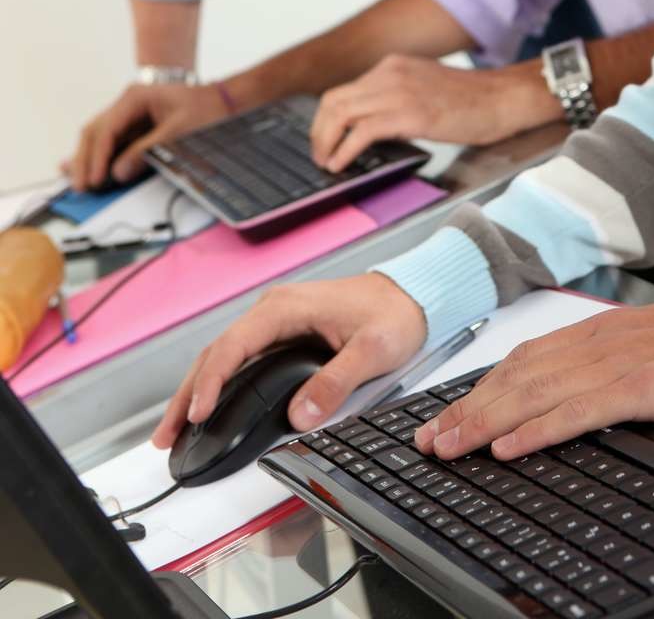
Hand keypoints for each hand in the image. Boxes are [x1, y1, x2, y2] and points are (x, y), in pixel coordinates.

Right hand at [64, 81, 227, 190]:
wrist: (225, 101)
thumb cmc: (206, 109)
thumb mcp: (178, 131)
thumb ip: (146, 151)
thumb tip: (118, 173)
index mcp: (135, 97)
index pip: (106, 129)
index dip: (97, 157)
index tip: (94, 180)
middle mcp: (127, 104)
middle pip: (94, 131)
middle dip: (85, 160)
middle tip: (80, 188)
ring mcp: (130, 114)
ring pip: (98, 137)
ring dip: (89, 160)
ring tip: (80, 184)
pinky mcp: (136, 127)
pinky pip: (112, 142)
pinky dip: (101, 158)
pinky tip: (91, 173)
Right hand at [152, 273, 425, 448]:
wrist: (411, 295)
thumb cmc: (393, 314)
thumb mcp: (373, 350)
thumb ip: (336, 381)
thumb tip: (300, 415)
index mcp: (286, 308)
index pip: (234, 346)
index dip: (212, 381)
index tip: (199, 414)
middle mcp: (272, 311)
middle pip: (216, 353)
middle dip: (187, 395)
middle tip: (165, 437)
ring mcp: (273, 323)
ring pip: (222, 358)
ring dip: (196, 392)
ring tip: (173, 431)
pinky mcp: (280, 335)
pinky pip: (238, 361)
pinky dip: (216, 385)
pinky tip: (207, 409)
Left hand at [310, 56, 555, 171]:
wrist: (504, 98)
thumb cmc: (473, 101)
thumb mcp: (425, 89)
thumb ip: (396, 99)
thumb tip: (370, 129)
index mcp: (393, 66)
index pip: (343, 91)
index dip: (325, 120)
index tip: (324, 141)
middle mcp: (390, 72)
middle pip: (333, 100)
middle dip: (319, 132)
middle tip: (319, 156)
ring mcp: (399, 90)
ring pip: (340, 112)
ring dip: (325, 142)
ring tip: (326, 163)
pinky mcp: (410, 113)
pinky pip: (362, 131)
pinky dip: (344, 150)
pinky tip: (342, 164)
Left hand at [412, 296, 653, 461]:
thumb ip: (616, 370)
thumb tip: (582, 401)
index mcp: (602, 332)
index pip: (525, 360)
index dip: (481, 389)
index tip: (448, 414)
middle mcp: (600, 341)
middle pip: (518, 376)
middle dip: (468, 409)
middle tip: (429, 441)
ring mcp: (620, 360)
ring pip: (536, 392)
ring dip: (486, 422)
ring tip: (451, 447)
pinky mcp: (644, 384)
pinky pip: (579, 409)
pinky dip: (538, 429)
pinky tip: (510, 448)